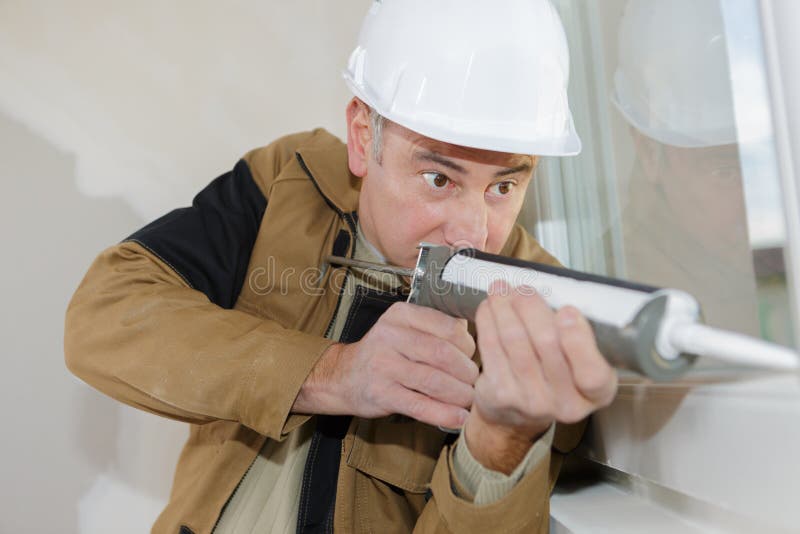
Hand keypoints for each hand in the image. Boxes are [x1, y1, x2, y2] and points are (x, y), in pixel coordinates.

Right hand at [294, 302, 478, 428]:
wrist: (343, 376)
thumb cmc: (383, 352)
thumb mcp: (404, 328)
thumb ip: (434, 329)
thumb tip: (475, 338)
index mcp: (401, 315)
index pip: (447, 327)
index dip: (468, 345)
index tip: (473, 356)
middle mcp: (390, 336)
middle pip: (443, 354)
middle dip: (467, 372)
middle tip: (476, 382)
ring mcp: (384, 366)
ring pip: (434, 381)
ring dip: (459, 394)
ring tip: (470, 400)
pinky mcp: (382, 394)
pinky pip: (420, 405)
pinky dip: (444, 414)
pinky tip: (458, 418)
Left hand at [465, 280, 616, 473]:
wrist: (521, 413)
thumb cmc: (556, 376)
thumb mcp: (582, 362)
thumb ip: (578, 333)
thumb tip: (557, 290)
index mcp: (597, 393)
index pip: (593, 373)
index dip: (579, 339)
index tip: (567, 310)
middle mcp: (567, 403)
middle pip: (547, 344)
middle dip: (532, 307)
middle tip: (524, 289)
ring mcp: (532, 402)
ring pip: (515, 340)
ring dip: (505, 307)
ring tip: (501, 289)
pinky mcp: (501, 395)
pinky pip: (492, 346)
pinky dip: (489, 320)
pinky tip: (489, 307)